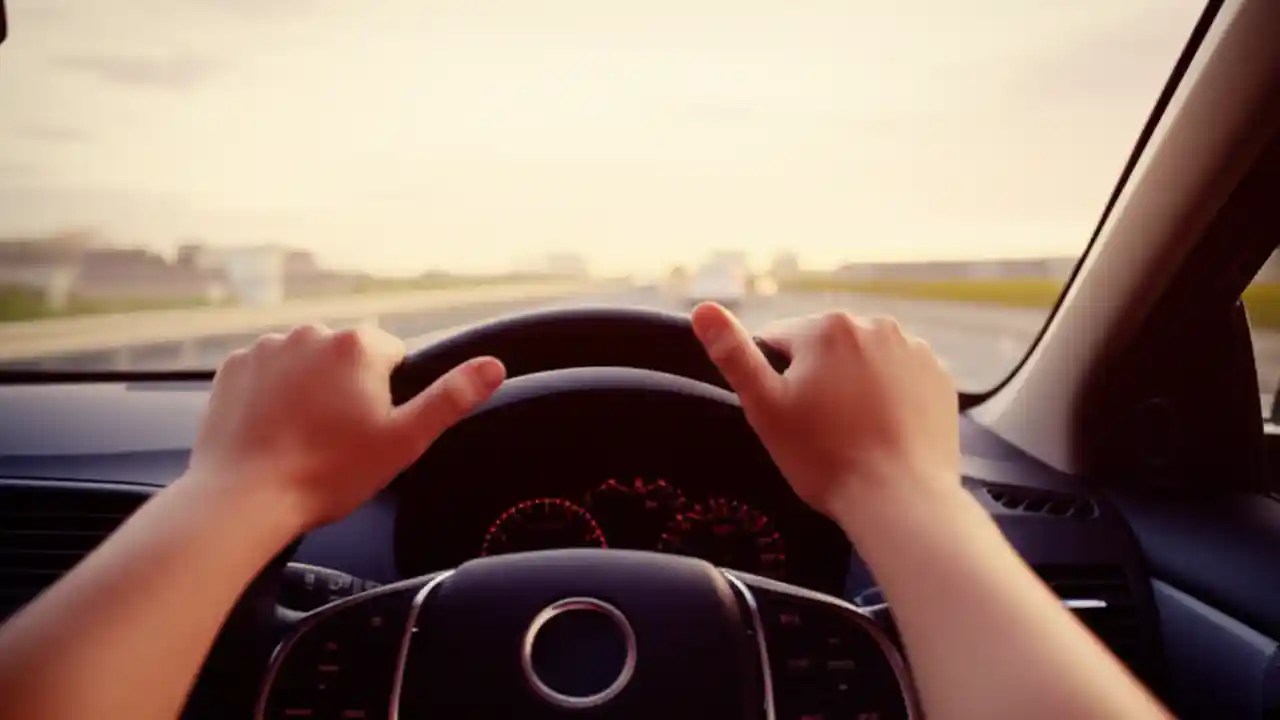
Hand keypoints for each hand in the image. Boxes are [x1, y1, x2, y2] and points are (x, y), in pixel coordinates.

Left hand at [186, 324, 504, 532]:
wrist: (243, 498)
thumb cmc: (328, 474)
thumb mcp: (404, 441)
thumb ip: (450, 398)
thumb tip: (494, 365)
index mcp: (358, 345)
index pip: (393, 355)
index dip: (388, 394)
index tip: (370, 428)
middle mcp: (313, 333)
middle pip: (348, 356)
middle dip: (348, 388)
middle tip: (337, 438)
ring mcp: (269, 348)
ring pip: (307, 363)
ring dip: (309, 389)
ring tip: (302, 438)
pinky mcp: (234, 367)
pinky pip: (267, 373)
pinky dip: (272, 395)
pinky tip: (273, 431)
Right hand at [691, 303, 959, 534]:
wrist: (900, 498)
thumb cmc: (824, 457)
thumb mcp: (765, 407)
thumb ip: (733, 354)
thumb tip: (702, 309)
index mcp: (826, 326)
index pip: (778, 342)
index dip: (773, 380)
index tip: (785, 417)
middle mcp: (875, 324)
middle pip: (824, 348)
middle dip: (816, 378)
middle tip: (817, 429)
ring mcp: (914, 350)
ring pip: (863, 361)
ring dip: (852, 384)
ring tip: (852, 432)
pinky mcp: (940, 377)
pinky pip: (900, 377)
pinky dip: (888, 396)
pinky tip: (883, 430)